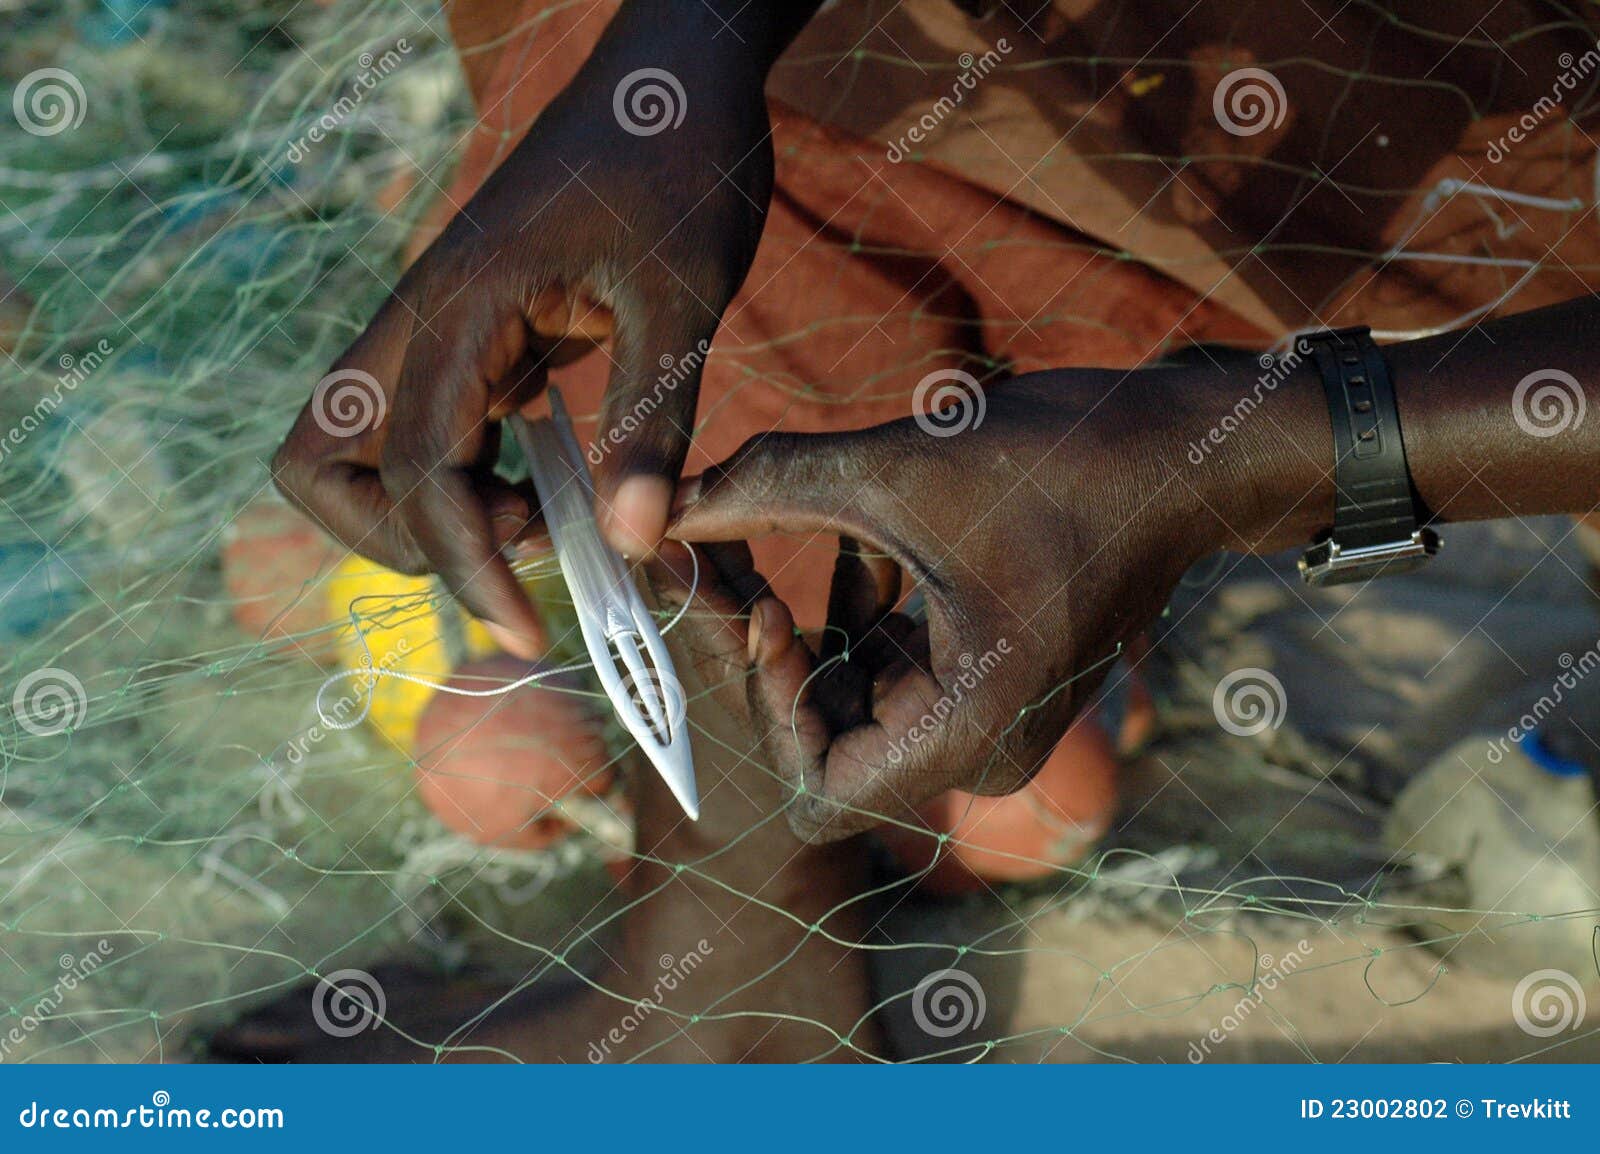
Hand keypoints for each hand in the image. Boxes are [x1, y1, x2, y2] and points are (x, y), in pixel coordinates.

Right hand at [272, 3, 783, 652]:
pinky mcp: (467, 333)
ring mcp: (436, 326)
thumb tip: (631, 549)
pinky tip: (550, 484)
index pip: (416, 469)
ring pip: (361, 449)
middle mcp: (422, 319)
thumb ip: (651, 424)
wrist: (670, 77)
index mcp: (461, 306)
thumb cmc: (679, 166)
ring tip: (541, 519)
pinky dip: (465, 478)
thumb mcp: (682, 300)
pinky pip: (423, 425)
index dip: (462, 567)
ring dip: (428, 511)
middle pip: (324, 464)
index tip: (525, 634)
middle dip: (399, 538)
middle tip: (521, 546)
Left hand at [668, 364, 1331, 841]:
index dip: (770, 711)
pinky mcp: (997, 676)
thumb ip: (766, 489)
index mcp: (970, 732)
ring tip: (779, 532)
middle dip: (775, 657)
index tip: (760, 610)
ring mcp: (994, 718)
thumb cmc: (1065, 463)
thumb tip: (663, 506)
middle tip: (729, 560)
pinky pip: (899, 669)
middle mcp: (985, 750)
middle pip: (833, 745)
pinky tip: (853, 535)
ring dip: (812, 626)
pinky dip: (861, 614)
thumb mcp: (899, 471)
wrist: (1189, 448)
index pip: (819, 792)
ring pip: (861, 701)